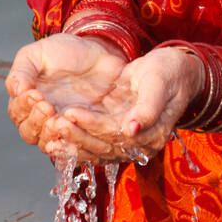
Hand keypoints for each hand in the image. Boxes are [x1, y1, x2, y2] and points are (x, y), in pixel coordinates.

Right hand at [5, 32, 126, 155]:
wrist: (101, 54)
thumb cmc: (67, 52)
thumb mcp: (41, 54)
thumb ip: (23, 70)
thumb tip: (15, 90)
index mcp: (28, 99)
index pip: (17, 112)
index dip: (23, 106)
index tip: (35, 94)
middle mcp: (43, 117)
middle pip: (29, 132)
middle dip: (36, 122)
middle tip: (47, 106)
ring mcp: (63, 126)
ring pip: (48, 143)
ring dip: (50, 134)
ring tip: (59, 119)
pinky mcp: (83, 130)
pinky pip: (73, 146)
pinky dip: (70, 144)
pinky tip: (73, 133)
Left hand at [42, 45, 204, 165]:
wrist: (172, 71)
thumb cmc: (168, 73)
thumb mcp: (159, 83)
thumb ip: (148, 108)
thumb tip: (132, 129)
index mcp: (153, 135)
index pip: (117, 135)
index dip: (93, 126)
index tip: (71, 113)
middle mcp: (140, 145)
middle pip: (103, 147)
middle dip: (77, 136)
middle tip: (54, 123)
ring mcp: (127, 143)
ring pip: (95, 150)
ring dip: (71, 143)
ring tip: (49, 133)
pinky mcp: (115, 136)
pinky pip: (93, 145)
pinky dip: (74, 143)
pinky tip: (54, 138)